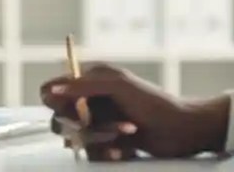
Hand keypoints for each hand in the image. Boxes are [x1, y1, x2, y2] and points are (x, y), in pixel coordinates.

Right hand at [41, 63, 227, 160]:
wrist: (183, 130)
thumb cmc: (153, 102)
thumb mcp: (117, 86)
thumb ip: (81, 85)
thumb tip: (50, 91)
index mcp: (89, 81)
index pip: (51, 90)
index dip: (55, 102)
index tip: (73, 110)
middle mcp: (89, 101)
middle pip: (60, 119)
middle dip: (83, 125)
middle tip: (101, 125)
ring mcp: (98, 123)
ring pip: (78, 139)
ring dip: (101, 139)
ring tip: (127, 135)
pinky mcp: (108, 144)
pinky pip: (93, 154)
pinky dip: (108, 152)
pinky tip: (125, 149)